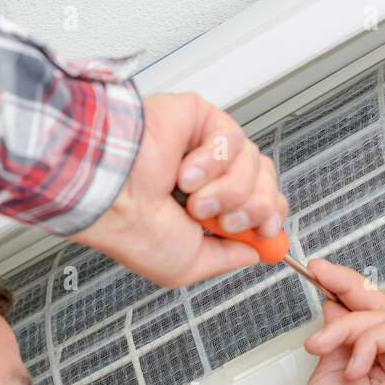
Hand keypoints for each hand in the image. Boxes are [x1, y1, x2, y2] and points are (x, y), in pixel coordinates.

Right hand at [68, 92, 288, 288]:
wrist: (114, 195)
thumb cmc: (133, 227)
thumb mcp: (185, 266)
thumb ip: (223, 260)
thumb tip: (251, 253)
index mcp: (207, 208)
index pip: (260, 204)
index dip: (269, 218)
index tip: (264, 232)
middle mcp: (209, 177)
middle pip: (266, 183)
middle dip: (253, 208)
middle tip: (221, 220)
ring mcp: (204, 147)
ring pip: (253, 163)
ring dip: (227, 190)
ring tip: (193, 199)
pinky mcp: (198, 118)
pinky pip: (232, 138)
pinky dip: (211, 161)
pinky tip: (184, 172)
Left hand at [300, 261, 384, 384]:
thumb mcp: (327, 374)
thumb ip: (335, 340)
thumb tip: (334, 307)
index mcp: (381, 363)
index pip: (369, 317)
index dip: (346, 292)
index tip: (320, 276)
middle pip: (380, 306)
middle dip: (347, 286)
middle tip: (321, 272)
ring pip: (381, 315)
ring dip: (345, 329)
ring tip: (323, 348)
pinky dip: (366, 343)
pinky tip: (356, 368)